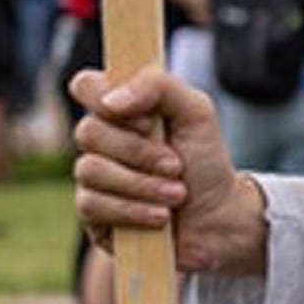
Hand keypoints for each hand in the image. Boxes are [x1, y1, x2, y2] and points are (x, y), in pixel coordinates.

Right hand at [71, 66, 264, 276]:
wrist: (218, 218)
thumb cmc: (204, 161)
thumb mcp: (195, 111)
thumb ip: (158, 86)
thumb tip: (109, 102)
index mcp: (121, 109)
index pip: (85, 85)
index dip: (104, 97)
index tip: (147, 120)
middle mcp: (101, 141)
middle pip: (88, 131)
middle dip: (138, 152)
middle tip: (176, 165)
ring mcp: (92, 178)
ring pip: (90, 170)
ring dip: (142, 184)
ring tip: (177, 194)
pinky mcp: (91, 215)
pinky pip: (92, 206)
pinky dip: (133, 210)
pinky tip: (160, 217)